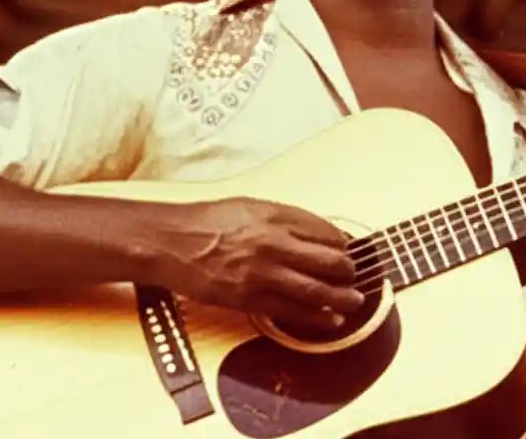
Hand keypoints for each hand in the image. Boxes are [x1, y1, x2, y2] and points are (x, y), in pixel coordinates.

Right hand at [141, 197, 363, 330]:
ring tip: (354, 301)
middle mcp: (274, 243)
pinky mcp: (249, 298)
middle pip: (330, 261)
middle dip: (348, 272)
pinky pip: (293, 311)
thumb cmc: (206, 222)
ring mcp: (262, 272)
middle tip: (354, 277)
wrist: (171, 241)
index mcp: (276, 216)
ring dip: (342, 298)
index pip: (327, 232)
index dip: (342, 245)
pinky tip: (331, 320)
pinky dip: (317, 318)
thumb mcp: (251, 206)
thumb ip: (285, 219)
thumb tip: (318, 233)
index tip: (346, 251)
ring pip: (317, 290)